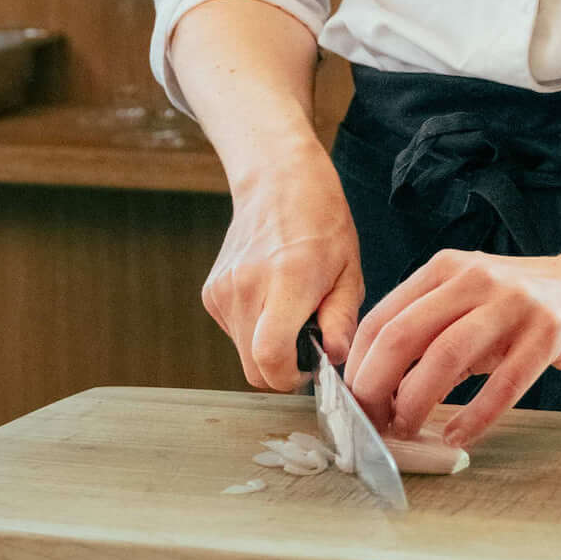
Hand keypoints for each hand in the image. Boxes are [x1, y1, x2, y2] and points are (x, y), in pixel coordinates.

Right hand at [203, 147, 362, 391]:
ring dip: (268, 348)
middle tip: (306, 342)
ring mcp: (223, 288)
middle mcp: (247, 285)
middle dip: (282, 369)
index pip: (270, 357)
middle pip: (254, 367)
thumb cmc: (321, 223)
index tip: (311, 366)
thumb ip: (342, 320)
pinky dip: (254, 329)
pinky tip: (271, 299)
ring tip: (290, 310)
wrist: (278, 182)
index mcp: (288, 279)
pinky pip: (234, 332)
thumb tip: (334, 357)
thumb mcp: (350, 270)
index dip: (291, 377)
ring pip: (243, 353)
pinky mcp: (210, 292)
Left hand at [343, 248, 560, 450]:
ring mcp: (512, 304)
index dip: (360, 365)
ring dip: (417, 401)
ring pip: (446, 356)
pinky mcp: (548, 333)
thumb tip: (377, 384)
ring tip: (406, 431)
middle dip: (377, 386)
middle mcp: (472, 279)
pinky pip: (503, 383)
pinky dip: (475, 416)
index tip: (353, 403)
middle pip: (404, 335)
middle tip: (371, 423)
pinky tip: (458, 437)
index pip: (382, 318)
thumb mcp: (465, 300)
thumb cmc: (517, 305)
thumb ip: (426, 329)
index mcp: (443, 269)